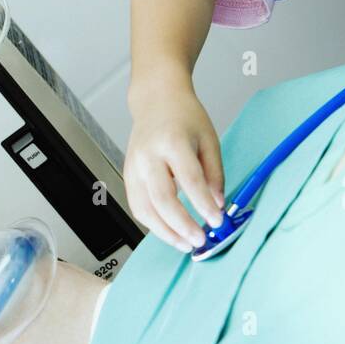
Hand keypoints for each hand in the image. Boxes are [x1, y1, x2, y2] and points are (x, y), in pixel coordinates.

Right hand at [124, 81, 225, 251]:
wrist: (156, 100)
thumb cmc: (184, 116)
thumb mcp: (209, 139)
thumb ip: (214, 173)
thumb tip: (217, 205)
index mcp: (172, 141)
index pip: (189, 179)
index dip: (203, 205)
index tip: (217, 221)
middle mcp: (148, 155)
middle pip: (162, 198)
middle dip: (182, 225)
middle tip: (200, 240)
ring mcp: (134, 166)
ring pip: (145, 208)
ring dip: (165, 232)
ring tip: (186, 244)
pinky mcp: (127, 175)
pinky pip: (137, 206)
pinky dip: (152, 224)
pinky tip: (169, 231)